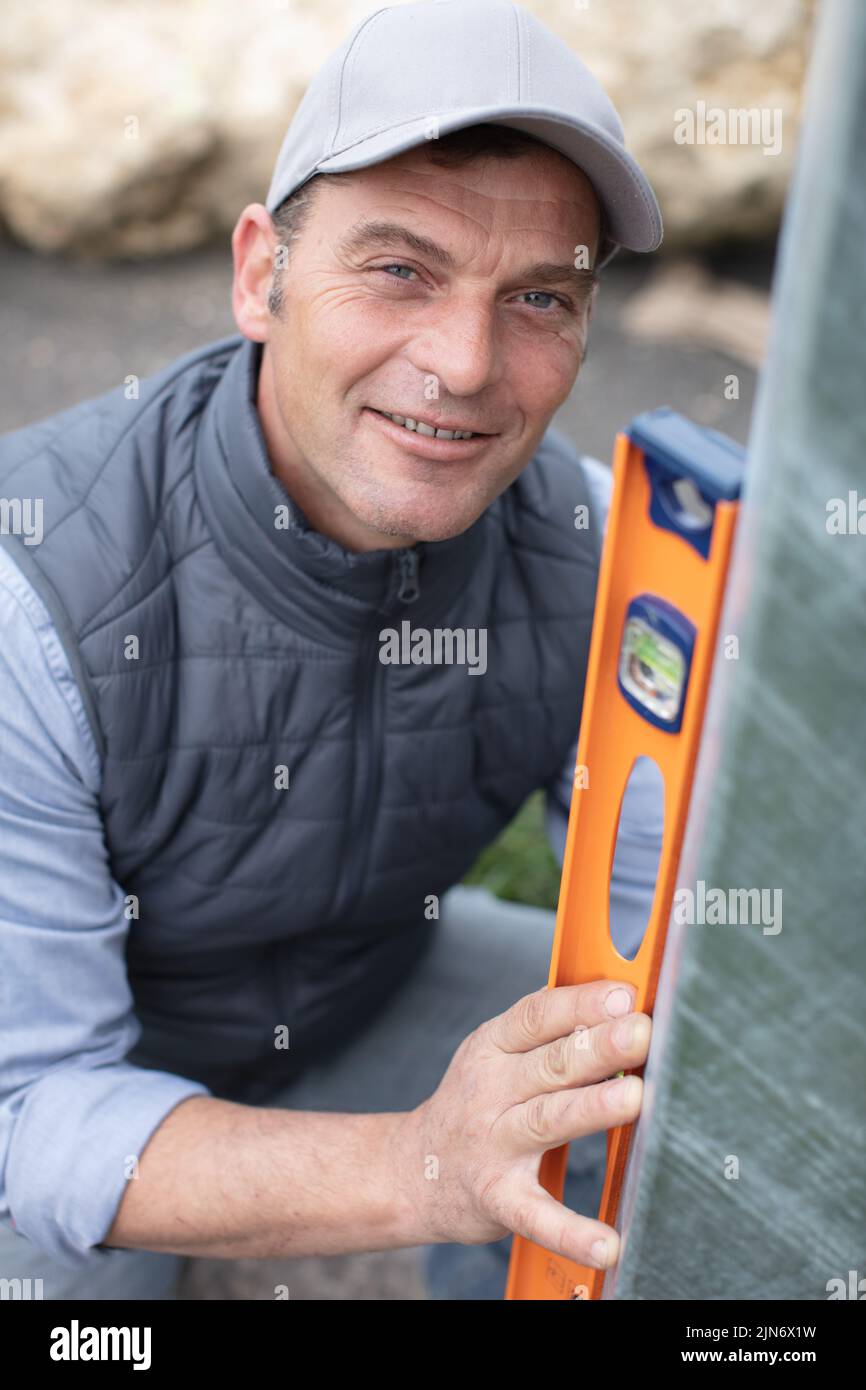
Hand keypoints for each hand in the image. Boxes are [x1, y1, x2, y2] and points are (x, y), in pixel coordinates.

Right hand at [397, 979, 649, 1268]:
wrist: (414, 1172)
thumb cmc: (475, 1105)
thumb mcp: (496, 1053)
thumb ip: (547, 1028)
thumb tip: (616, 996)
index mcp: (492, 1047)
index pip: (537, 1016)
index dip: (580, 1003)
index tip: (623, 995)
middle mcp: (490, 1090)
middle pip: (549, 1063)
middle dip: (596, 1046)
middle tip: (640, 1032)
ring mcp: (493, 1144)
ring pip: (547, 1120)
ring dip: (590, 1107)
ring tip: (634, 1097)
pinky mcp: (498, 1197)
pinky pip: (536, 1213)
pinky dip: (570, 1230)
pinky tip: (607, 1242)